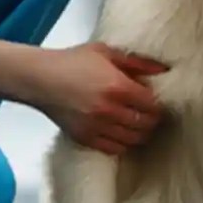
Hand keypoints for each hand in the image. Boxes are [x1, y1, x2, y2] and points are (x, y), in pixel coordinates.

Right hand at [29, 42, 168, 155]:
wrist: (40, 78)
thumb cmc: (72, 61)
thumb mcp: (105, 52)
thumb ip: (137, 62)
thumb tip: (162, 70)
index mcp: (118, 86)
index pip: (152, 105)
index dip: (158, 104)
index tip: (157, 101)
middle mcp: (110, 110)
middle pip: (145, 124)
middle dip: (152, 120)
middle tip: (150, 114)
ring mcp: (97, 127)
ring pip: (132, 140)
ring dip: (140, 133)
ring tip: (138, 124)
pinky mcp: (86, 138)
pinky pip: (114, 149)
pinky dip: (123, 144)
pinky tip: (122, 133)